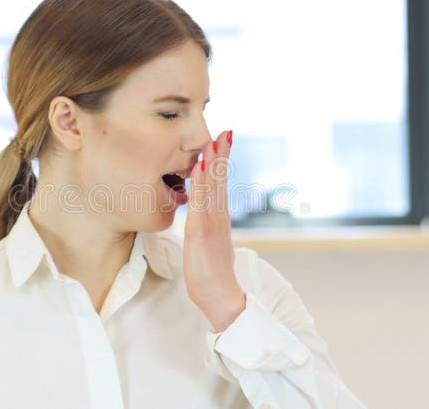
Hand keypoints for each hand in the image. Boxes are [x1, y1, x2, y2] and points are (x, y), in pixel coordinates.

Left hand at [182, 130, 245, 331]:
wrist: (221, 297)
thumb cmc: (211, 274)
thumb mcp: (208, 244)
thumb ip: (206, 228)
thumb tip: (203, 219)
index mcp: (219, 218)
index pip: (221, 184)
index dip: (222, 162)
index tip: (223, 140)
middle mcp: (218, 216)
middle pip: (221, 179)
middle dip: (223, 154)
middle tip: (226, 131)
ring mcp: (211, 222)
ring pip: (214, 186)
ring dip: (214, 161)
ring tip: (215, 139)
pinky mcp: (202, 231)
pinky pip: (202, 202)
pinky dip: (203, 182)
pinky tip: (202, 167)